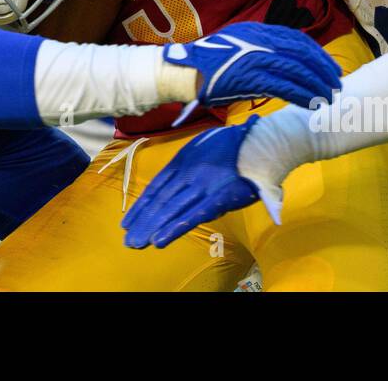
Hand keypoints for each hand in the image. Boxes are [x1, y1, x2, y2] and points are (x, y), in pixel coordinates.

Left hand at [122, 116, 264, 247]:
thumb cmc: (236, 143)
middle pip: (159, 201)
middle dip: (142, 222)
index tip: (128, 221)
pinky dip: (173, 229)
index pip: (156, 187)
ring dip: (151, 228)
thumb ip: (190, 162)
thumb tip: (180, 179)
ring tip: (136, 243)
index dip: (142, 206)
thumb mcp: (204, 145)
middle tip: (129, 240)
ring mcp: (201, 186)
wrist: (260, 142)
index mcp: (183, 160)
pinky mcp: (217, 199)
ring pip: (170, 210)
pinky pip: (192, 217)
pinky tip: (159, 241)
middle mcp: (187, 173)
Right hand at [163, 21, 340, 113]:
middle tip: (336, 84)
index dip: (318, 54)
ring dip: (316, 85)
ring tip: (329, 97)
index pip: (297, 40)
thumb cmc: (209, 62)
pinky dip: (301, 95)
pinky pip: (284, 87)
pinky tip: (312, 103)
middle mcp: (259, 41)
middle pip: (301, 54)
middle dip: (322, 70)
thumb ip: (260, 47)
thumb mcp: (238, 43)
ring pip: (296, 71)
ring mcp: (255, 59)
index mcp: (257, 31)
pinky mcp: (250, 78)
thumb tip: (285, 60)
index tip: (330, 67)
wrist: (185, 71)